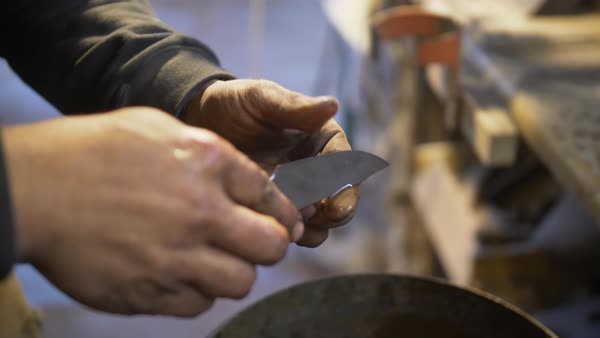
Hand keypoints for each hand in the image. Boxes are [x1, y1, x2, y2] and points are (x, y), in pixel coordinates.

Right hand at [3, 107, 301, 316]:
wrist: (35, 189)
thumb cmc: (94, 150)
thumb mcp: (158, 128)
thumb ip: (209, 153)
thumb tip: (245, 181)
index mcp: (207, 164)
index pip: (272, 197)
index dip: (284, 211)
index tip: (285, 222)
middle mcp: (200, 213)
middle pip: (271, 246)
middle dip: (270, 244)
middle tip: (253, 241)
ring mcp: (174, 257)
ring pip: (240, 282)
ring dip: (233, 271)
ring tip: (212, 257)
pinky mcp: (148, 292)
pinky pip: (198, 304)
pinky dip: (196, 291)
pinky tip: (178, 272)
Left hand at [183, 79, 359, 246]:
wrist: (197, 122)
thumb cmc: (233, 103)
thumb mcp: (260, 98)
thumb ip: (293, 106)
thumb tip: (332, 104)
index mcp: (321, 139)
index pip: (345, 164)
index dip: (346, 186)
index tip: (336, 204)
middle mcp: (316, 167)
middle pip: (340, 197)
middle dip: (334, 212)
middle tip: (317, 217)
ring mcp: (296, 192)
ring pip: (320, 220)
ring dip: (312, 227)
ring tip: (291, 225)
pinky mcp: (275, 209)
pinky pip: (291, 229)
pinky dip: (288, 234)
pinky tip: (272, 230)